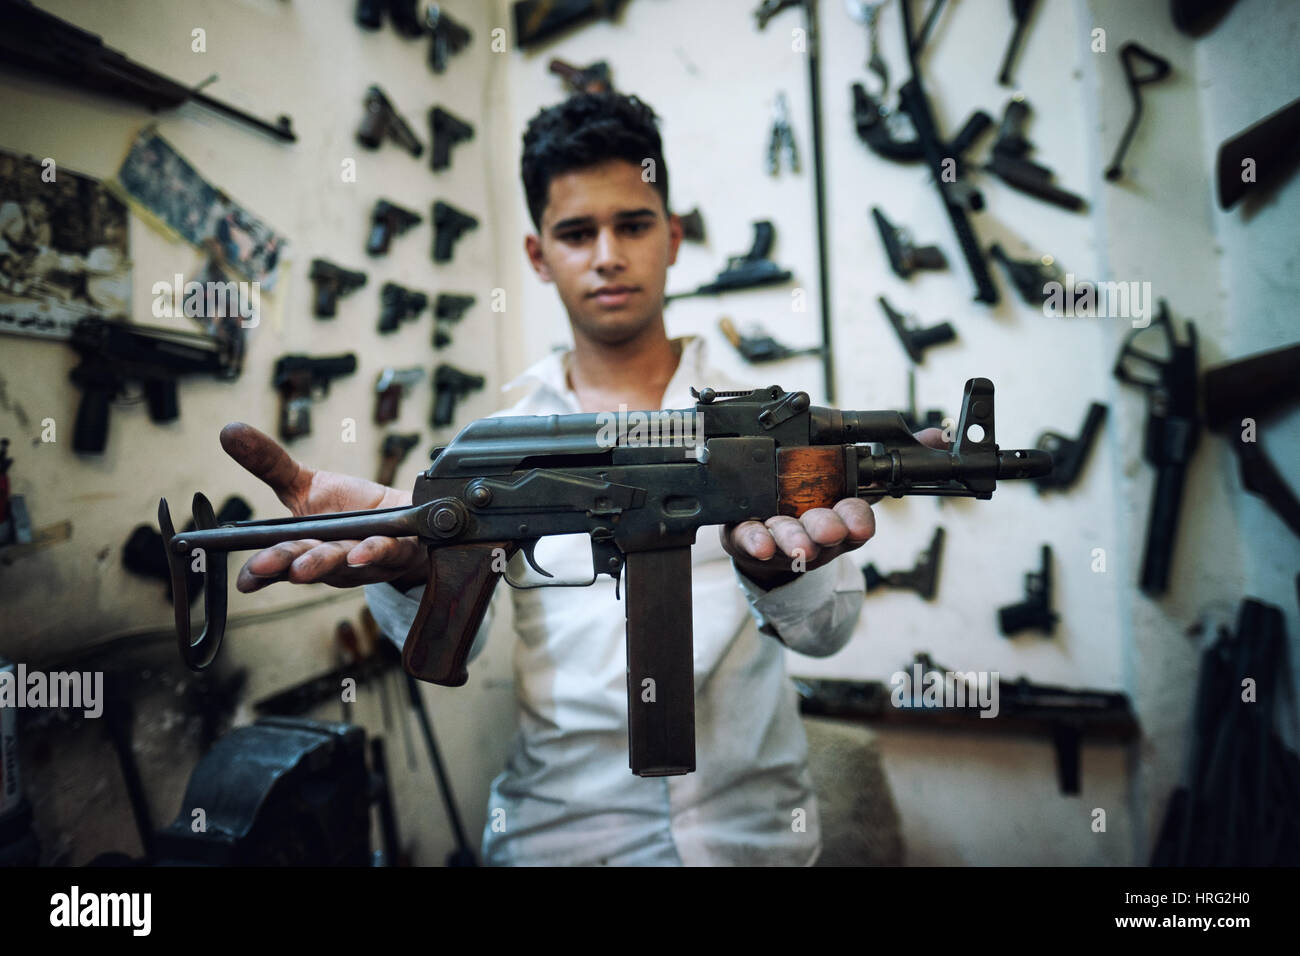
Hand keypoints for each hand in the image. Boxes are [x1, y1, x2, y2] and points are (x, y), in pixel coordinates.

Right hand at [219, 422, 425, 593]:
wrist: (405, 516)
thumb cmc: (352, 507)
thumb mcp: (306, 483)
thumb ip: (270, 463)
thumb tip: (229, 430)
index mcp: (306, 549)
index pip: (278, 565)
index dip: (260, 574)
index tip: (243, 580)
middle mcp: (333, 562)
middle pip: (306, 562)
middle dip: (285, 563)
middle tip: (263, 565)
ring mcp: (366, 560)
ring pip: (343, 562)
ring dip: (322, 563)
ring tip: (303, 568)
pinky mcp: (400, 550)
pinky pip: (388, 552)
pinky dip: (375, 551)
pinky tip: (362, 552)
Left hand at [720, 427, 950, 588]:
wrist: (765, 539)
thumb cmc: (811, 505)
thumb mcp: (852, 480)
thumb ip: (888, 459)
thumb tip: (938, 434)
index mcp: (840, 515)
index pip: (856, 519)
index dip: (858, 520)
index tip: (860, 525)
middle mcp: (813, 529)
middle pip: (823, 530)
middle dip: (826, 528)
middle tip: (828, 528)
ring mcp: (780, 535)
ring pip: (788, 537)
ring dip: (793, 538)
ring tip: (793, 541)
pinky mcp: (749, 537)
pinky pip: (751, 540)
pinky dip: (756, 541)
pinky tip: (759, 542)